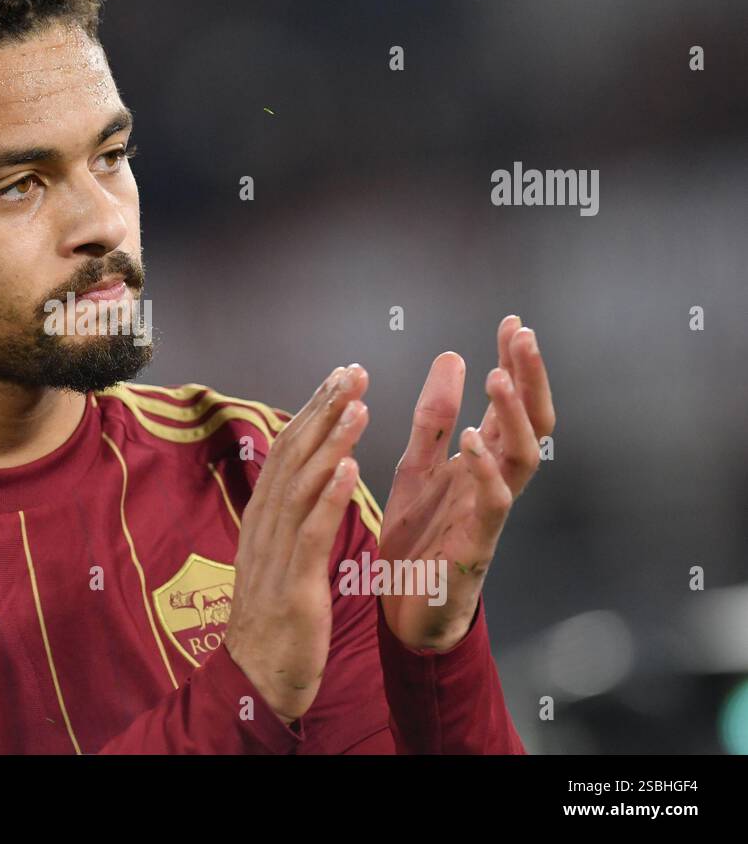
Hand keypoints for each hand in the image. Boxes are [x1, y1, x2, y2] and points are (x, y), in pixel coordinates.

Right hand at [225, 362, 369, 723]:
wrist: (257, 680)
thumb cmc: (274, 620)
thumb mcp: (278, 557)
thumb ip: (290, 515)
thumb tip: (307, 473)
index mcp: (264, 517)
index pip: (287, 450)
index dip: (313, 410)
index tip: (340, 376)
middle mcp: (264, 526)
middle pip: (293, 456)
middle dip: (325, 410)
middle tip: (354, 371)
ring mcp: (276, 554)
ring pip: (302, 485)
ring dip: (332, 442)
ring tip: (359, 404)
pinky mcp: (293, 584)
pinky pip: (312, 533)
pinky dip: (330, 497)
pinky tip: (351, 468)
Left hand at [378, 315, 554, 651]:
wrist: (403, 611)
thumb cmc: (417, 539)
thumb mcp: (416, 465)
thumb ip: (433, 416)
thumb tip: (453, 355)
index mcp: (480, 462)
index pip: (509, 404)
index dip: (514, 364)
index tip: (512, 322)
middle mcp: (494, 482)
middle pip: (531, 423)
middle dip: (530, 379)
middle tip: (523, 335)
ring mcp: (490, 513)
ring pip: (523, 458)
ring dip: (513, 416)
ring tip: (497, 377)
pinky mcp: (476, 546)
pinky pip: (494, 504)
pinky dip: (485, 470)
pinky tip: (472, 441)